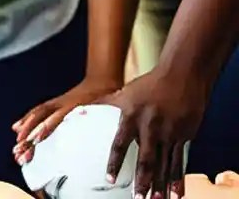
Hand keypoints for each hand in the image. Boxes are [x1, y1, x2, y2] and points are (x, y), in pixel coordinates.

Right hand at [12, 75, 122, 164]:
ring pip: (36, 114)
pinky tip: (17, 127)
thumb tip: (103, 138)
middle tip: (20, 150)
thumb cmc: (105, 96)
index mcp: (74, 106)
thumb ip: (99, 120)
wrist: (101, 80)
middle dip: (28, 134)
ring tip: (16, 142)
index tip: (35, 141)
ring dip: (25, 128)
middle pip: (40, 118)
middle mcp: (61, 104)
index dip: (44, 129)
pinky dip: (27, 119)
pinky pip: (37, 111)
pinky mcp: (55, 103)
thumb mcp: (104, 109)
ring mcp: (56, 103)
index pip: (55, 119)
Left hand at [102, 67, 209, 198]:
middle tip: (138, 198)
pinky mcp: (184, 136)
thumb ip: (102, 104)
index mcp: (131, 117)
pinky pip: (180, 162)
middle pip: (145, 159)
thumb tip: (77, 110)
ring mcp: (169, 132)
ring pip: (164, 164)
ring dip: (161, 185)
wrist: (181, 75)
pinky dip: (178, 179)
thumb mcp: (123, 93)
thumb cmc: (148, 85)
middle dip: (143, 181)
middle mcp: (150, 127)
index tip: (110, 179)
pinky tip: (176, 194)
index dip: (114, 162)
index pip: (119, 144)